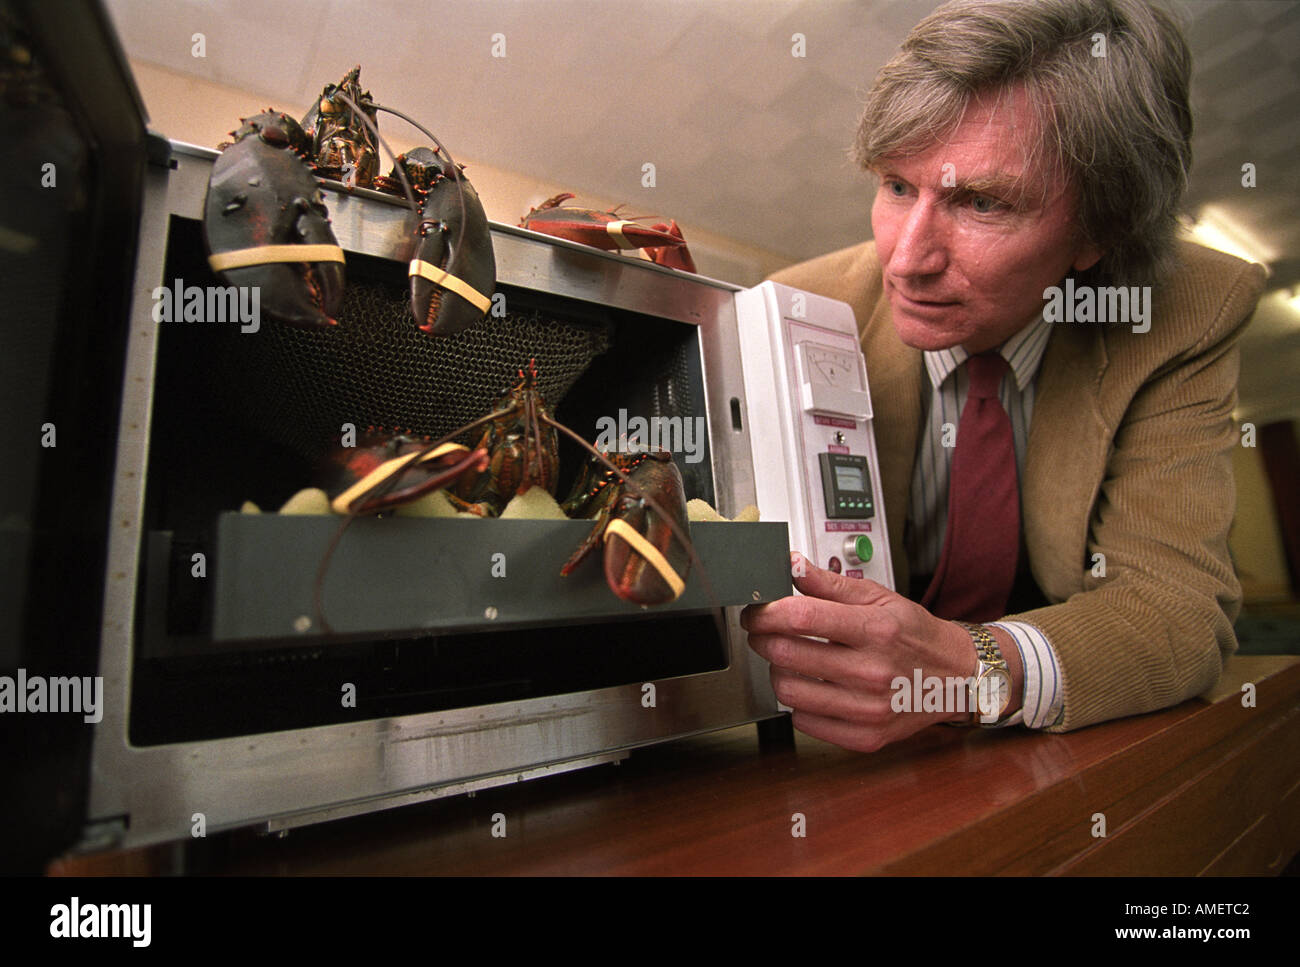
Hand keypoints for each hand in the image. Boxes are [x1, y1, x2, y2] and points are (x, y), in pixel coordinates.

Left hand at [740, 553, 1021, 750]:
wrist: (956, 676)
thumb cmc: (915, 635)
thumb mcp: (878, 597)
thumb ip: (829, 583)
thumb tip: (791, 564)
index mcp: (875, 630)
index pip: (799, 618)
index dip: (765, 613)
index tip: (756, 612)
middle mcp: (872, 672)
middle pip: (786, 655)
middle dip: (763, 640)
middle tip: (766, 633)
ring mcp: (869, 709)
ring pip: (789, 691)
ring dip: (778, 671)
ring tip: (790, 659)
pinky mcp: (866, 737)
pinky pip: (805, 722)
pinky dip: (798, 703)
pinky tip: (811, 687)